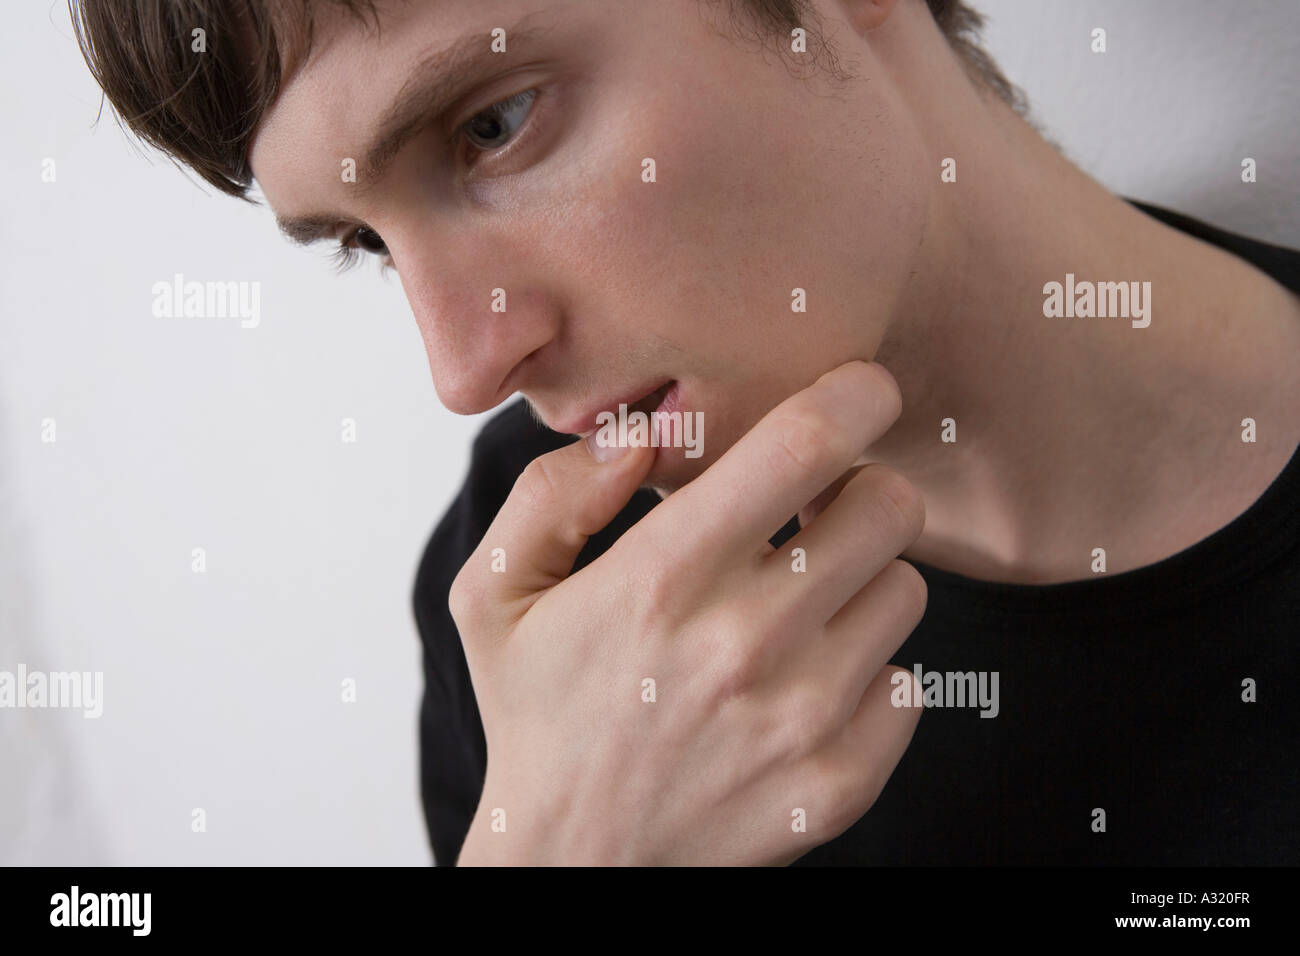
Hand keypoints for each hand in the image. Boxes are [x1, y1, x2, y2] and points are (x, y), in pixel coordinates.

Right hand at [451, 360, 925, 864]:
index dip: (854, 396)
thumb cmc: (539, 719)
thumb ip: (552, 493)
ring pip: (904, 592)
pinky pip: (906, 684)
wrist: (571, 865)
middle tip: (818, 515)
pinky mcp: (836, 783)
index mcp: (663, 576)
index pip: (804, 444)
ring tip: (797, 612)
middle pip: (888, 507)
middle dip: (863, 491)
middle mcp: (744, 641)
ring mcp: (800, 719)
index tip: (861, 392)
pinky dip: (868, 676)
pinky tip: (804, 688)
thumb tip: (642, 436)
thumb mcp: (495, 595)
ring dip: (861, 585)